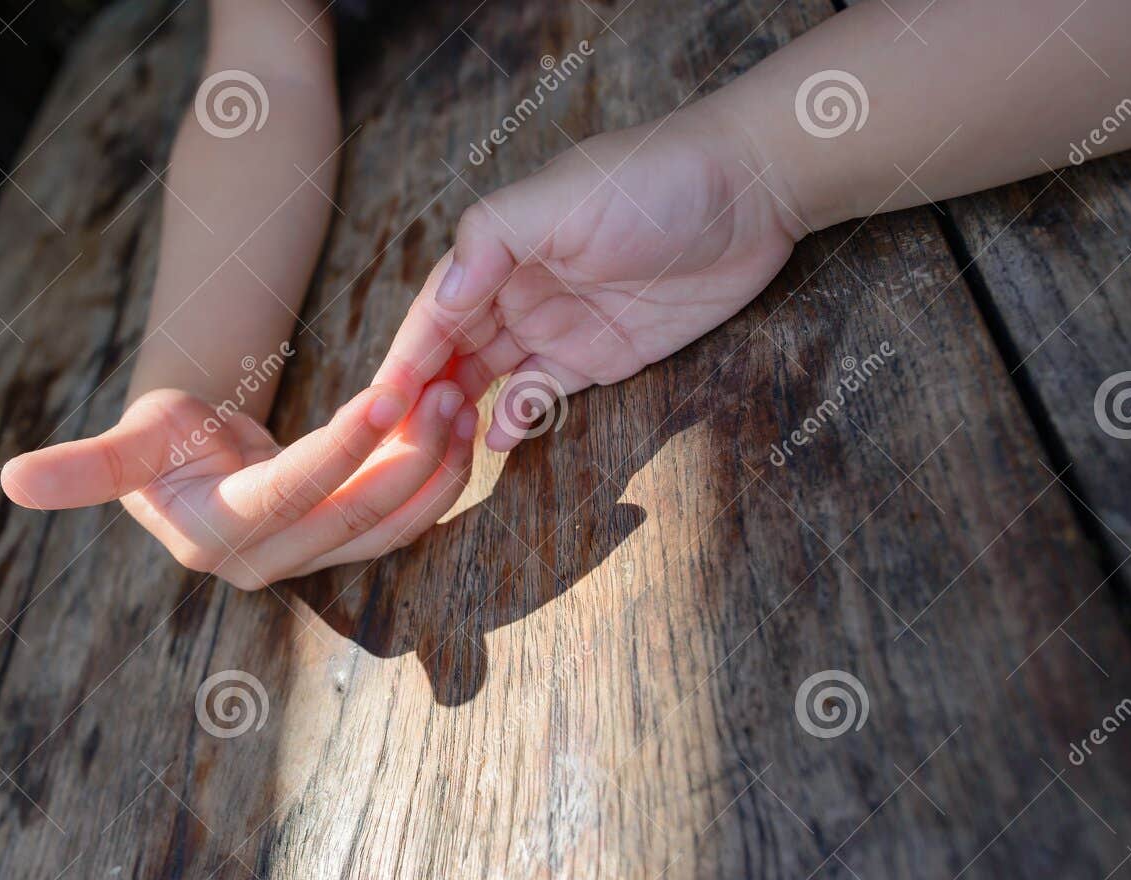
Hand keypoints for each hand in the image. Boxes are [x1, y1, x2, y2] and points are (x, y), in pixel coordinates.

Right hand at [0, 381, 477, 588]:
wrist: (193, 463)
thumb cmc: (162, 444)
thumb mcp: (128, 447)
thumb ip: (83, 469)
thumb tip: (8, 483)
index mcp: (214, 537)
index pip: (289, 492)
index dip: (338, 449)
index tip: (386, 395)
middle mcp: (266, 564)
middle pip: (351, 515)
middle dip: (406, 455)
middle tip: (445, 389)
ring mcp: (310, 561)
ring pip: (388, 525)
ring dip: (433, 468)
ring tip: (464, 400)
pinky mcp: (344, 548)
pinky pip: (402, 523)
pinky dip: (436, 479)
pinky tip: (463, 428)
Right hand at [373, 108, 803, 448]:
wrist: (752, 194)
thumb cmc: (657, 179)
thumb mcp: (564, 196)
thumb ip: (493, 240)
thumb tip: (439, 300)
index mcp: (499, 248)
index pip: (434, 311)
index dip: (405, 356)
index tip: (378, 403)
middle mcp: (518, 287)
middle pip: (452, 350)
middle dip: (424, 395)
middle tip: (401, 444)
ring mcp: (558, 324)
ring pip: (490, 376)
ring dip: (462, 410)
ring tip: (440, 449)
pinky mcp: (600, 355)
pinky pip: (543, 394)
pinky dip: (516, 417)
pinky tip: (497, 442)